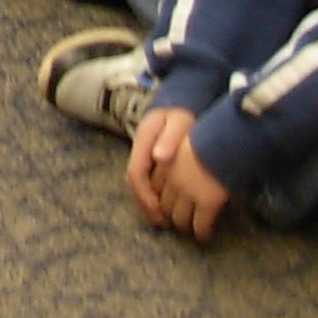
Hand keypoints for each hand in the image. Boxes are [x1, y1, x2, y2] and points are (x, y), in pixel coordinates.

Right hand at [126, 103, 195, 223]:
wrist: (182, 96)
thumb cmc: (183, 109)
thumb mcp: (179, 121)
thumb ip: (170, 138)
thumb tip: (159, 158)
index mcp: (144, 140)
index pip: (135, 173)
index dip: (144, 195)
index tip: (158, 211)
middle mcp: (140, 148)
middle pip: (134, 181)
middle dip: (145, 203)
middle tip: (161, 221)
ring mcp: (145, 152)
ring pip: (139, 181)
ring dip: (148, 201)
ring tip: (164, 217)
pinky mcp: (153, 156)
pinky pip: (148, 178)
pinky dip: (155, 193)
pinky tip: (167, 203)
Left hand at [156, 134, 230, 242]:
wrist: (231, 133)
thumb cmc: (214, 133)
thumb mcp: (188, 140)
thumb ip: (180, 155)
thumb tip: (176, 166)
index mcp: (166, 161)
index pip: (155, 186)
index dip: (160, 196)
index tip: (166, 202)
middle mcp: (173, 179)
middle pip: (164, 205)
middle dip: (169, 213)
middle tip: (179, 218)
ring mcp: (189, 192)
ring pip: (179, 218)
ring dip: (184, 225)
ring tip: (190, 229)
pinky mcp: (207, 202)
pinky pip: (200, 225)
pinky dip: (201, 233)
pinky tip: (204, 236)